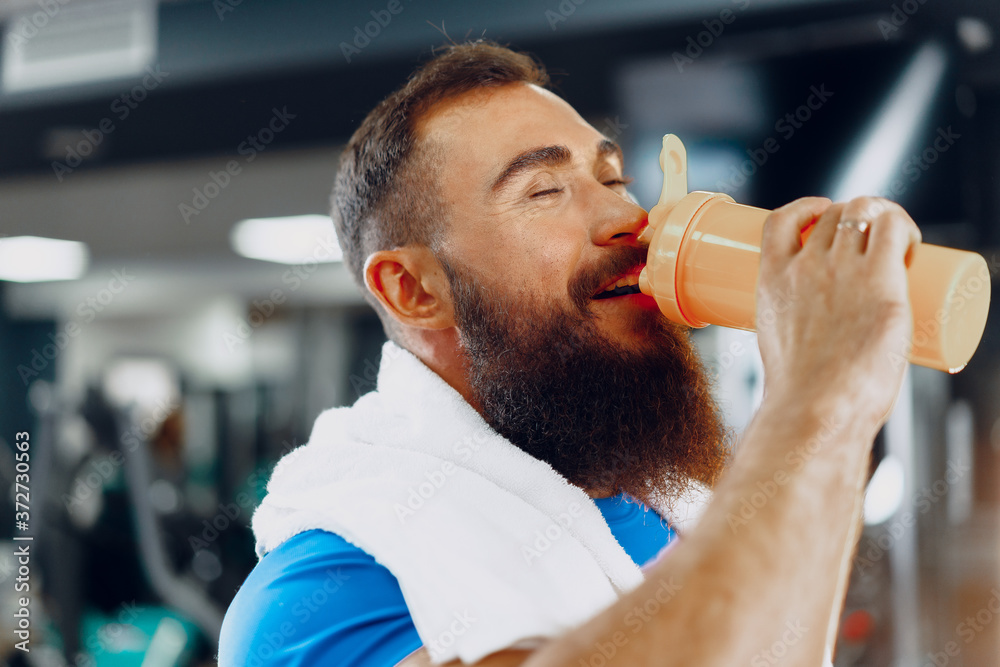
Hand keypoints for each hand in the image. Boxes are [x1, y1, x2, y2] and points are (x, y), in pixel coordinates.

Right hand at [755, 196, 921, 430]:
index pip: (780, 220)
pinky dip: (900, 222)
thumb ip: (798, 338)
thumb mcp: (779, 351)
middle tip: (872, 245)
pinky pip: (891, 227)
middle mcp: (805, 266)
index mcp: (772, 280)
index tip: (819, 217)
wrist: (816, 406)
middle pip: (832, 215)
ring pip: (862, 213)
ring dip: (881, 217)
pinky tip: (907, 238)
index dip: (805, 210)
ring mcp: (841, 270)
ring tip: (897, 244)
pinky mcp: (879, 279)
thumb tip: (823, 352)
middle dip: (852, 217)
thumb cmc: (801, 395)